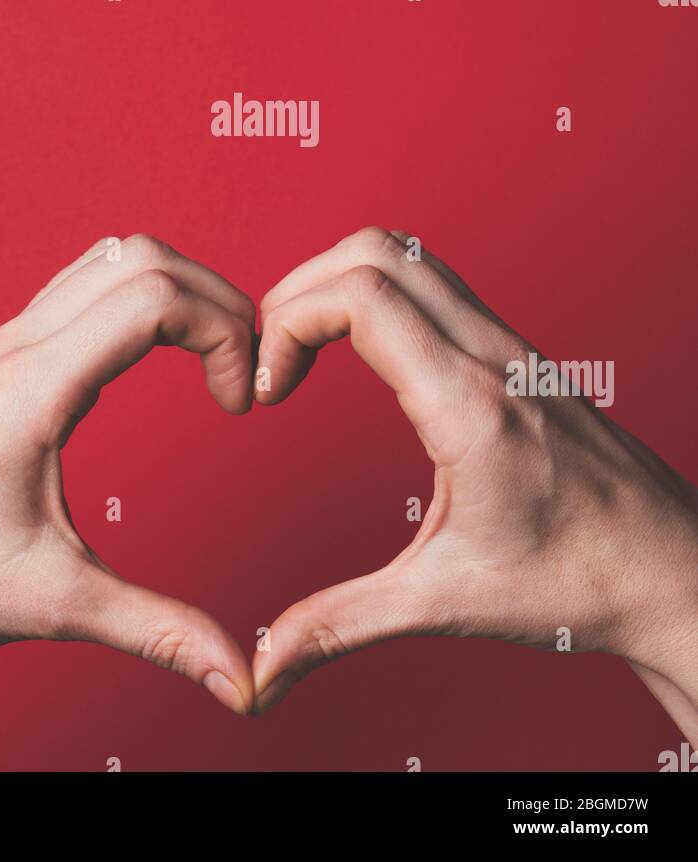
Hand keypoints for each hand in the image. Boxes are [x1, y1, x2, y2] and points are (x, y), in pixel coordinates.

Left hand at [0, 236, 256, 714]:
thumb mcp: (53, 605)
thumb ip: (155, 628)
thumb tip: (237, 676)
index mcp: (32, 389)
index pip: (151, 297)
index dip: (222, 332)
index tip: (238, 404)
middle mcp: (16, 346)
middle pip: (142, 256)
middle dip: (217, 300)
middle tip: (243, 371)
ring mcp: (3, 341)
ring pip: (110, 257)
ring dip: (178, 290)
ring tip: (213, 356)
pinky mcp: (0, 353)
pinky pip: (83, 283)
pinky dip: (139, 296)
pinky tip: (156, 356)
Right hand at [252, 227, 697, 741]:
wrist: (672, 570)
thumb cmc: (578, 582)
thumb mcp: (443, 602)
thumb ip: (340, 624)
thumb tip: (262, 668)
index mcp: (468, 406)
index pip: (362, 297)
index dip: (289, 323)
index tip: (269, 390)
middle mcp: (492, 357)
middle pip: (377, 250)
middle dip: (301, 289)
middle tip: (273, 358)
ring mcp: (510, 346)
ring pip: (409, 254)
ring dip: (340, 282)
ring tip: (304, 351)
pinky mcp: (516, 353)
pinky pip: (436, 284)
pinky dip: (379, 294)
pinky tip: (364, 358)